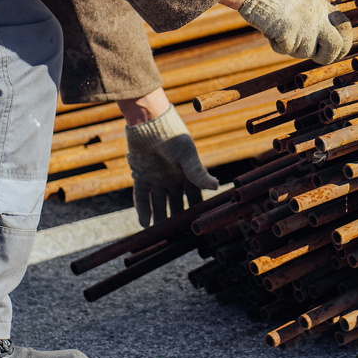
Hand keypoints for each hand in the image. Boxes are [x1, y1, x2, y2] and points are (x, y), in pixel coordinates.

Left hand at [124, 105, 217, 226]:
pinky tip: (144, 224)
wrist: (149, 122)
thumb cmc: (172, 135)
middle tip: (177, 236)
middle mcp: (172, 179)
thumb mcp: (187, 155)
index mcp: (187, 174)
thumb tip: (217, 187)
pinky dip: (143, 210)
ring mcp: (156, 178)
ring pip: (158, 203)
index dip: (195, 210)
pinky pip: (141, 197)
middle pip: (175, 204)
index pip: (193, 197)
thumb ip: (198, 172)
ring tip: (159, 234)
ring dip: (159, 218)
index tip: (197, 226)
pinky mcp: (140, 176)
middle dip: (176, 218)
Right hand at [237, 0, 352, 64]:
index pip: (346, 30)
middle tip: (315, 56)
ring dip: (292, 47)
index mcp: (325, 8)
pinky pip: (285, 50)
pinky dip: (276, 44)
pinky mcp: (289, 35)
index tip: (335, 52)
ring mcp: (305, 27)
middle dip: (326, 57)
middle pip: (335, 47)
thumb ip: (318, 17)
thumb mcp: (306, 1)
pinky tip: (270, 28)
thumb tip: (325, 39)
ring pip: (305, 53)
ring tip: (281, 28)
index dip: (343, 46)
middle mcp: (319, 18)